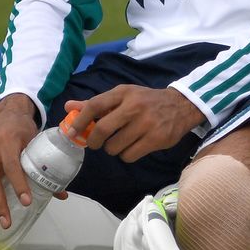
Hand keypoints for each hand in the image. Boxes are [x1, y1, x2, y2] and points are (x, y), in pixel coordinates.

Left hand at [70, 85, 204, 162]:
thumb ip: (96, 103)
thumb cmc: (146, 101)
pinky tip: (132, 147)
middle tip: (96, 143)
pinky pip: (129, 156)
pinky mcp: (156, 139)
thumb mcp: (123, 96)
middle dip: (94, 141)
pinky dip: (126, 155)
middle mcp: (134, 106)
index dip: (80, 120)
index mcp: (123, 93)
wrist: (181, 105)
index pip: (95, 105)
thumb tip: (69, 107)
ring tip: (121, 142)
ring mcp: (146, 123)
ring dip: (112, 149)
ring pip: (114, 147)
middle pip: (102, 129)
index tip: (73, 132)